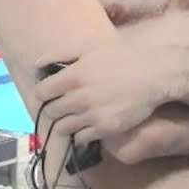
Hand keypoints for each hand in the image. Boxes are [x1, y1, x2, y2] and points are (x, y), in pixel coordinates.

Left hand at [31, 41, 171, 143]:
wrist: (152, 74)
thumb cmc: (120, 58)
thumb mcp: (90, 50)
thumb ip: (61, 55)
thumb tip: (36, 64)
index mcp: (73, 76)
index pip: (41, 93)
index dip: (42, 94)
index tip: (48, 94)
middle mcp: (79, 97)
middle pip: (50, 112)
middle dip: (53, 109)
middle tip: (61, 107)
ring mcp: (91, 115)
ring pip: (63, 128)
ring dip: (65, 123)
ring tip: (73, 118)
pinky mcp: (105, 128)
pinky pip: (81, 138)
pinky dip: (81, 134)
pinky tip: (87, 126)